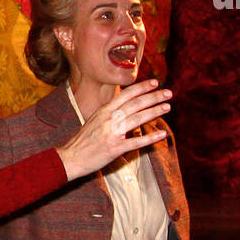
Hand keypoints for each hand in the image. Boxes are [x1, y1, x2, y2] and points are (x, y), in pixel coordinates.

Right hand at [55, 80, 170, 180]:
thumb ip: (110, 113)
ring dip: (155, 112)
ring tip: (167, 107)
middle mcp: (109, 119)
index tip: (155, 82)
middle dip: (154, 97)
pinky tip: (162, 134)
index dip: (141, 87)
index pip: (126, 95)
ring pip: (138, 119)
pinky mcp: (115, 148)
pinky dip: (151, 138)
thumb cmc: (83, 140)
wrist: (71, 157)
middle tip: (168, 93)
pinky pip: (137, 142)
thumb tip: (126, 106)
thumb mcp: (94, 120)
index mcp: (104, 111)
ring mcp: (113, 134)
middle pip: (136, 104)